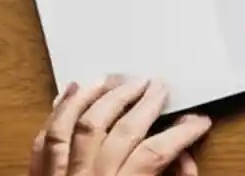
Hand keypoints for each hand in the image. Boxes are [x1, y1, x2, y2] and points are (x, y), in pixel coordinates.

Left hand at [30, 75, 211, 175]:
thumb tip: (183, 166)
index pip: (155, 154)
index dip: (181, 133)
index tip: (198, 121)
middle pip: (120, 131)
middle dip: (143, 103)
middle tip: (160, 86)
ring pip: (78, 125)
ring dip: (100, 97)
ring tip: (118, 80)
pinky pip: (46, 138)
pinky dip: (59, 112)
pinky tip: (71, 93)